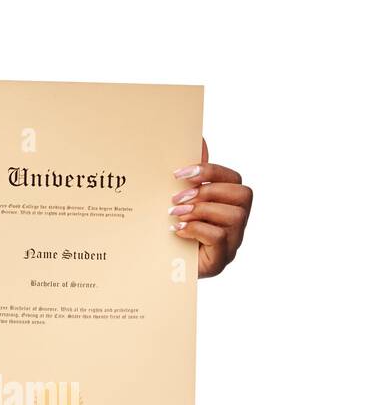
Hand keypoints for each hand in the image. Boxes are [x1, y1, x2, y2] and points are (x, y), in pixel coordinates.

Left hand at [168, 136, 252, 277]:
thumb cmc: (172, 227)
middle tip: (176, 198)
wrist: (160, 266)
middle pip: (243, 195)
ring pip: (234, 216)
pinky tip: (178, 230)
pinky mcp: (221, 259)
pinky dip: (197, 230)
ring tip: (175, 215)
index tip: (179, 174)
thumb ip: (191, 175)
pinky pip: (220, 238)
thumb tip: (198, 138)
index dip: (210, 171)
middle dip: (208, 191)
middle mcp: (236, 221)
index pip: (233, 178)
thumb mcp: (179, 199)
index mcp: (227, 202)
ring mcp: (233, 241)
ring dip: (201, 211)